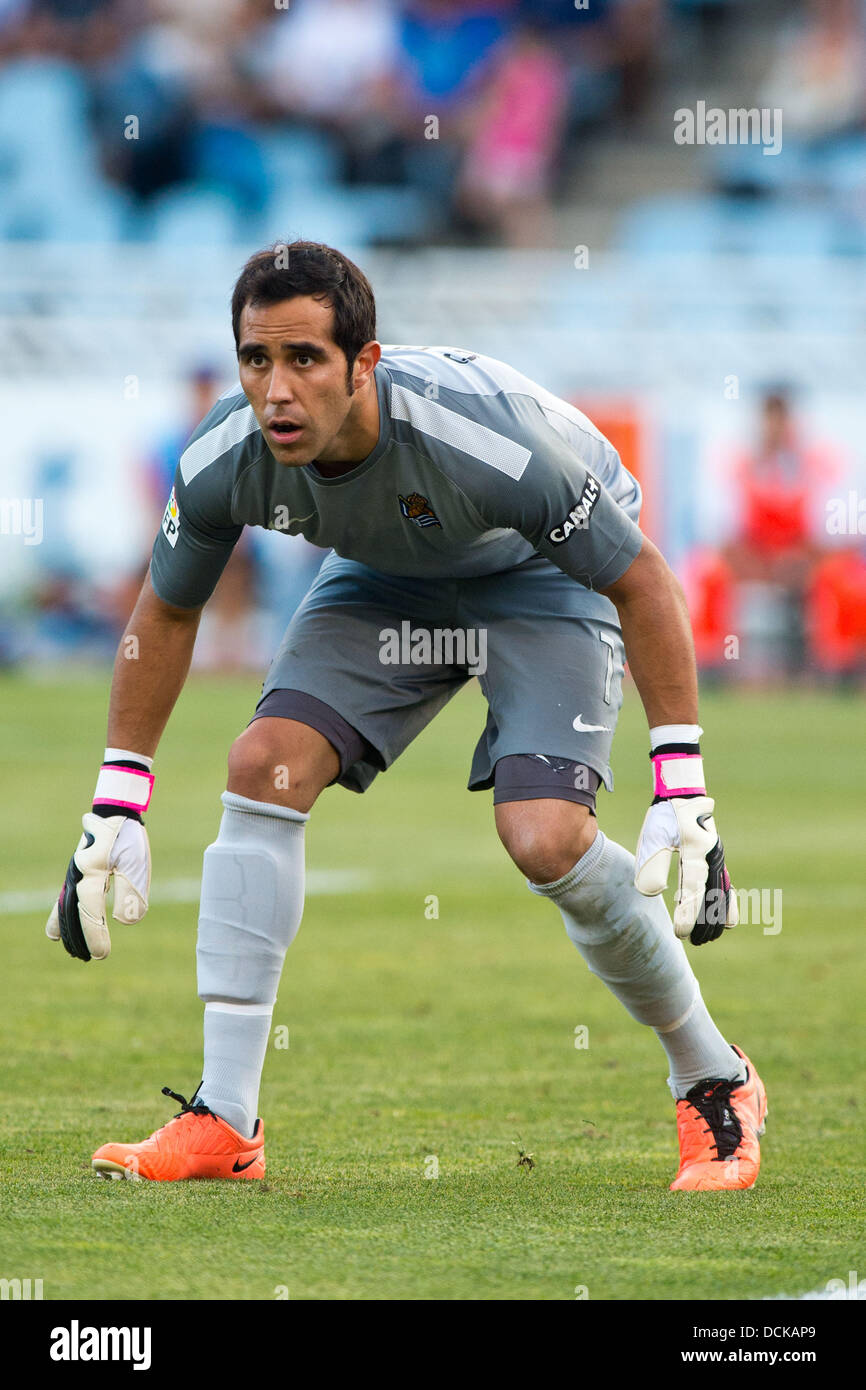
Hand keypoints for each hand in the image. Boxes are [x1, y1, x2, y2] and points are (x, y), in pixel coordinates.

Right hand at [46, 813, 151, 960]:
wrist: (114, 813)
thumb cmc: (128, 837)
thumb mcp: (136, 861)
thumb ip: (132, 891)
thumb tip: (125, 922)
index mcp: (93, 870)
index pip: (91, 910)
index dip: (95, 934)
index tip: (102, 954)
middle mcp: (77, 874)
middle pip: (73, 913)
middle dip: (81, 937)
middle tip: (89, 958)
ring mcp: (73, 874)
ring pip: (65, 908)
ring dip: (69, 931)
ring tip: (74, 952)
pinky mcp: (75, 875)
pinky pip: (63, 900)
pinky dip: (61, 918)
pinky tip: (57, 934)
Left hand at [634, 746, 737, 944]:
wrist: (682, 794)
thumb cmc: (664, 815)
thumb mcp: (653, 836)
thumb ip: (652, 864)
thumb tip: (652, 893)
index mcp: (696, 851)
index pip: (693, 890)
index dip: (688, 914)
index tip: (680, 934)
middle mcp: (712, 856)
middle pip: (712, 897)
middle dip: (704, 922)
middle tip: (693, 942)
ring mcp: (718, 857)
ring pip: (721, 893)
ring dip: (716, 917)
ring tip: (707, 938)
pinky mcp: (717, 859)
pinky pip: (726, 885)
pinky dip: (727, 904)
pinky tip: (726, 920)